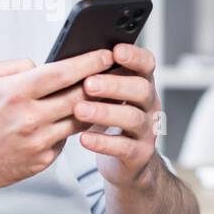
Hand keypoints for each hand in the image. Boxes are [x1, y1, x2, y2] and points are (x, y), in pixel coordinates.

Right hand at [0, 49, 113, 196]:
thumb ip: (15, 66)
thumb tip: (42, 65)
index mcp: (15, 93)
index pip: (63, 73)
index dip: (89, 62)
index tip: (105, 55)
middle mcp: (29, 119)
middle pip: (79, 97)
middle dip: (100, 83)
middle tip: (113, 74)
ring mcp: (37, 143)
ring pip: (78, 121)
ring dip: (89, 108)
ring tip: (97, 96)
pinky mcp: (40, 161)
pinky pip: (64, 140)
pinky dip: (67, 129)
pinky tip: (67, 121)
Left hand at [74, 43, 160, 190]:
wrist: (125, 162)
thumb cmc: (109, 121)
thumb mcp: (106, 96)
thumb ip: (94, 77)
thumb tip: (63, 60)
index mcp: (141, 83)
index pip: (146, 64)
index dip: (134, 56)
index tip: (115, 51)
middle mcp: (149, 105)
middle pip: (141, 89)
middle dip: (115, 84)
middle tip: (88, 84)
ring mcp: (148, 130)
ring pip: (133, 118)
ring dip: (105, 112)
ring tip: (80, 110)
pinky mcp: (140, 154)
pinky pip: (124, 147)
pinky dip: (103, 142)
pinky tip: (84, 138)